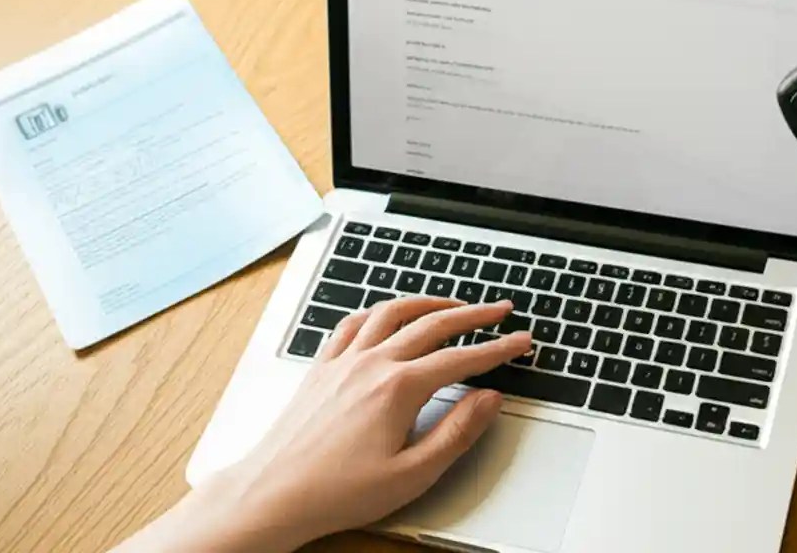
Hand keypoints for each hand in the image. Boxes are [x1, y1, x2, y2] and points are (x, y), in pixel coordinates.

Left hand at [123, 297, 529, 552]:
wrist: (274, 494)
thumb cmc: (337, 492)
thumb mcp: (413, 474)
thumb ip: (457, 433)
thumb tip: (488, 400)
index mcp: (398, 389)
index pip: (462, 359)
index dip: (499, 349)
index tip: (522, 341)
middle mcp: (370, 364)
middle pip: (432, 324)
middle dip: (473, 314)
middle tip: (500, 309)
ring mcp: (343, 361)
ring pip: (392, 313)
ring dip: (427, 302)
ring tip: (451, 302)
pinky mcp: (321, 368)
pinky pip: (353, 323)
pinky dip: (379, 311)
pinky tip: (387, 314)